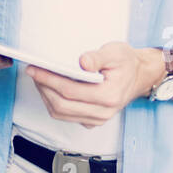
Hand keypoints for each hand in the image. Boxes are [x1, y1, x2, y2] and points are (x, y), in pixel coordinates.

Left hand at [26, 42, 165, 126]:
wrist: (139, 76)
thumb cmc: (126, 63)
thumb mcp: (116, 52)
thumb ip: (98, 57)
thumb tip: (83, 62)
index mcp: (109, 96)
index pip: (71, 91)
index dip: (50, 80)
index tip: (35, 69)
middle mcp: (103, 113)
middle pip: (62, 105)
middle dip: (44, 87)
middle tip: (33, 71)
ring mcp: (97, 119)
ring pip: (61, 113)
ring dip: (46, 96)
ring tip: (39, 78)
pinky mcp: (91, 121)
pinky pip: (66, 116)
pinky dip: (53, 102)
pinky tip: (49, 87)